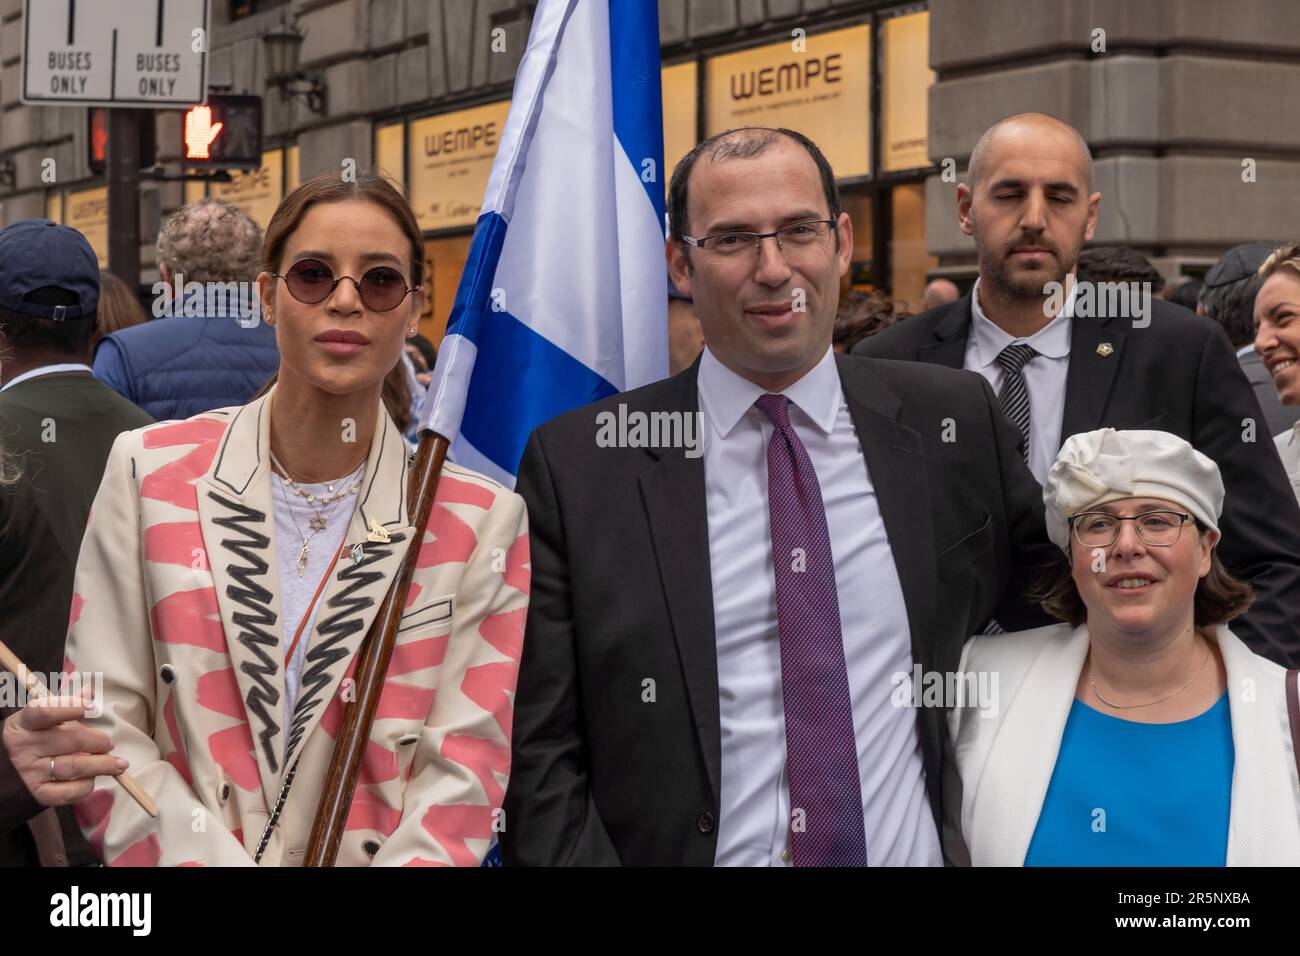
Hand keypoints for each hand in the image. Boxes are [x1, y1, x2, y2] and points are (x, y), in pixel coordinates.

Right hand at [2, 696, 126, 806]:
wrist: (5, 772)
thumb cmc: (33, 739)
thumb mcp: (41, 720)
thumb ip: (66, 705)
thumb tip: (90, 692)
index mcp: (24, 723)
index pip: (46, 711)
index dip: (71, 707)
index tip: (93, 708)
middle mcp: (25, 747)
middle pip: (71, 740)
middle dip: (98, 741)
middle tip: (109, 743)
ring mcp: (30, 771)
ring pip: (75, 766)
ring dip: (102, 765)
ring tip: (118, 764)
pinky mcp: (38, 793)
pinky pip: (69, 791)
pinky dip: (86, 785)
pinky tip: (93, 779)